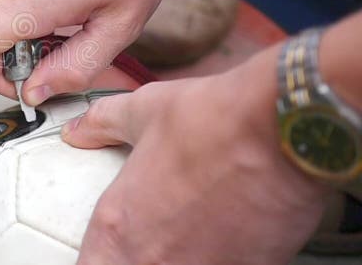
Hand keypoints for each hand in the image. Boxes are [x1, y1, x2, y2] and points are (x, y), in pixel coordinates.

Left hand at [62, 46, 329, 263]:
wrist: (283, 129)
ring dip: (178, 261)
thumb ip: (102, 124)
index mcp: (117, 226)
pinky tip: (226, 241)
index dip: (94, 260)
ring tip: (191, 239)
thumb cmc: (212, 120)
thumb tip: (78, 130)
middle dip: (136, 260)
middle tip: (153, 241)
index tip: (104, 250)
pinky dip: (218, 260)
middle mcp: (152, 261)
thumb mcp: (142, 111)